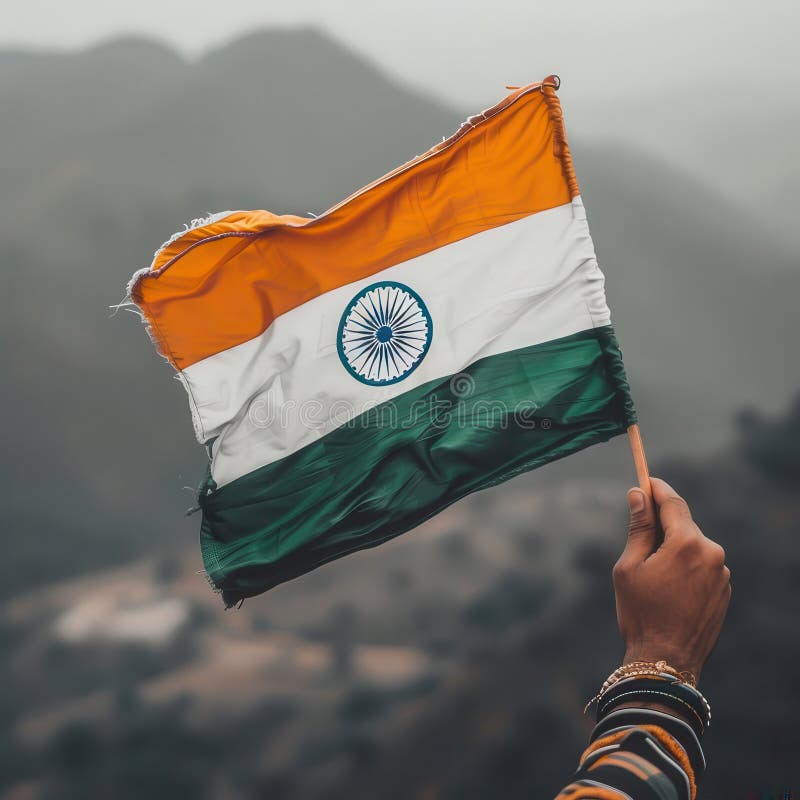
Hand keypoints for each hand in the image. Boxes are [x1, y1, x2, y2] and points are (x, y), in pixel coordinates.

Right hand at [613, 477, 730, 682]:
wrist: (666, 661)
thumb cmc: (640, 612)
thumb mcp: (630, 566)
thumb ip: (639, 527)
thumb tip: (638, 495)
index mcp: (687, 544)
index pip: (672, 502)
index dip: (656, 488)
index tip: (644, 479)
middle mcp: (711, 553)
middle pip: (683, 525)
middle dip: (662, 525)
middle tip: (638, 537)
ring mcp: (722, 573)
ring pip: (693, 547)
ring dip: (674, 549)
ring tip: (653, 576)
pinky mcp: (725, 590)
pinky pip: (703, 566)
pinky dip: (686, 567)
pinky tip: (669, 590)